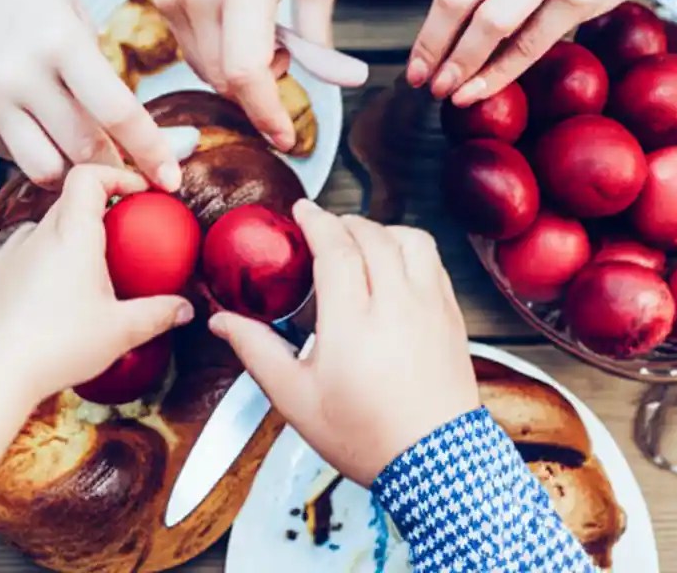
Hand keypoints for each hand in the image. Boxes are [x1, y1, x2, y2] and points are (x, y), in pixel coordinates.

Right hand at [0, 0, 179, 189]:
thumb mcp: (74, 14)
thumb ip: (97, 74)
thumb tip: (131, 134)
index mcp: (62, 42)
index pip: (118, 113)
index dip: (150, 152)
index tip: (170, 179)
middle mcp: (22, 74)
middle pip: (82, 151)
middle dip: (113, 169)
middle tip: (128, 172)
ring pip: (42, 169)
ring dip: (70, 173)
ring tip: (79, 156)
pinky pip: (8, 153)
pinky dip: (31, 150)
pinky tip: (35, 125)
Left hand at [0, 165, 193, 403]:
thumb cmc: (56, 348)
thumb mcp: (120, 333)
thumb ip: (158, 315)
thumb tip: (184, 308)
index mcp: (70, 236)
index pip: (89, 177)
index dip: (115, 175)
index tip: (137, 193)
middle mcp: (33, 236)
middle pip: (66, 205)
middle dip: (95, 217)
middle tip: (118, 246)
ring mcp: (1, 257)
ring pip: (38, 236)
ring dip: (60, 248)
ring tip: (76, 284)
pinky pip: (11, 264)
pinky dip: (30, 274)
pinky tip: (38, 309)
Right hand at [154, 0, 341, 149]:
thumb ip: (319, 32)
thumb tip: (332, 80)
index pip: (247, 74)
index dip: (268, 115)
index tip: (287, 138)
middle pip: (225, 80)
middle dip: (259, 92)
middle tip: (287, 67)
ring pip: (204, 69)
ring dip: (238, 74)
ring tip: (267, 39)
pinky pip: (189, 46)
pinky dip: (218, 53)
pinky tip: (240, 26)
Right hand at [209, 201, 478, 484]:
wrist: (437, 465)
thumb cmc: (367, 437)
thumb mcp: (296, 399)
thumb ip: (257, 351)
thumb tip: (223, 322)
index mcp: (354, 321)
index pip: (337, 247)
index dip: (316, 220)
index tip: (302, 211)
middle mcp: (398, 304)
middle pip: (373, 235)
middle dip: (345, 222)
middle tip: (324, 229)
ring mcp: (431, 307)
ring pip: (412, 239)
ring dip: (383, 230)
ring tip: (362, 244)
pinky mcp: (452, 318)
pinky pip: (434, 263)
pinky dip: (411, 250)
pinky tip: (396, 268)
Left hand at [407, 0, 676, 105]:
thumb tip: (461, 14)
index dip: (430, 21)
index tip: (419, 53)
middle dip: (429, 45)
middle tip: (417, 79)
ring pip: (486, 23)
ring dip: (458, 63)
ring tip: (444, 90)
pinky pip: (529, 43)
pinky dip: (498, 73)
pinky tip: (480, 91)